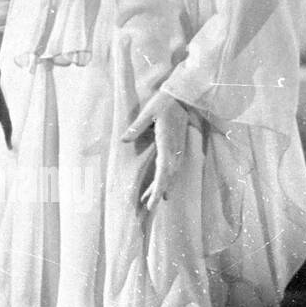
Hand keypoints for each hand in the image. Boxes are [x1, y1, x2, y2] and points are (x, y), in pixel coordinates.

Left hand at [121, 89, 189, 211]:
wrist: (182, 97)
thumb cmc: (163, 103)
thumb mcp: (148, 112)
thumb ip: (136, 127)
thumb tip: (123, 140)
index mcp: (167, 143)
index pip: (164, 171)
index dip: (159, 188)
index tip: (154, 202)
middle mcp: (175, 151)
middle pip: (167, 177)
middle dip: (158, 193)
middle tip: (148, 209)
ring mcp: (178, 151)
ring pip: (169, 175)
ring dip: (160, 188)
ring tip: (146, 202)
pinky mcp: (177, 149)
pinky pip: (170, 169)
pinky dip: (164, 179)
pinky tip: (159, 188)